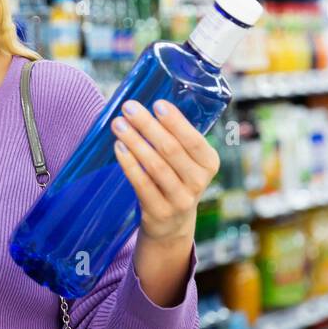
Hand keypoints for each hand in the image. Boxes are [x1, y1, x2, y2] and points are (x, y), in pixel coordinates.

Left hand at [111, 98, 219, 242]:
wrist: (172, 225)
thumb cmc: (175, 180)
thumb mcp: (187, 162)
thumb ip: (176, 139)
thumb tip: (147, 106)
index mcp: (209, 163)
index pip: (193, 139)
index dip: (175, 121)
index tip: (157, 103)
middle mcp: (199, 182)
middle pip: (171, 150)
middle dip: (148, 126)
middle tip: (129, 107)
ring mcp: (180, 199)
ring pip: (155, 166)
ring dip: (135, 142)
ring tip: (118, 124)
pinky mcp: (160, 211)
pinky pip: (142, 184)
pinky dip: (129, 164)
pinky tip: (119, 147)